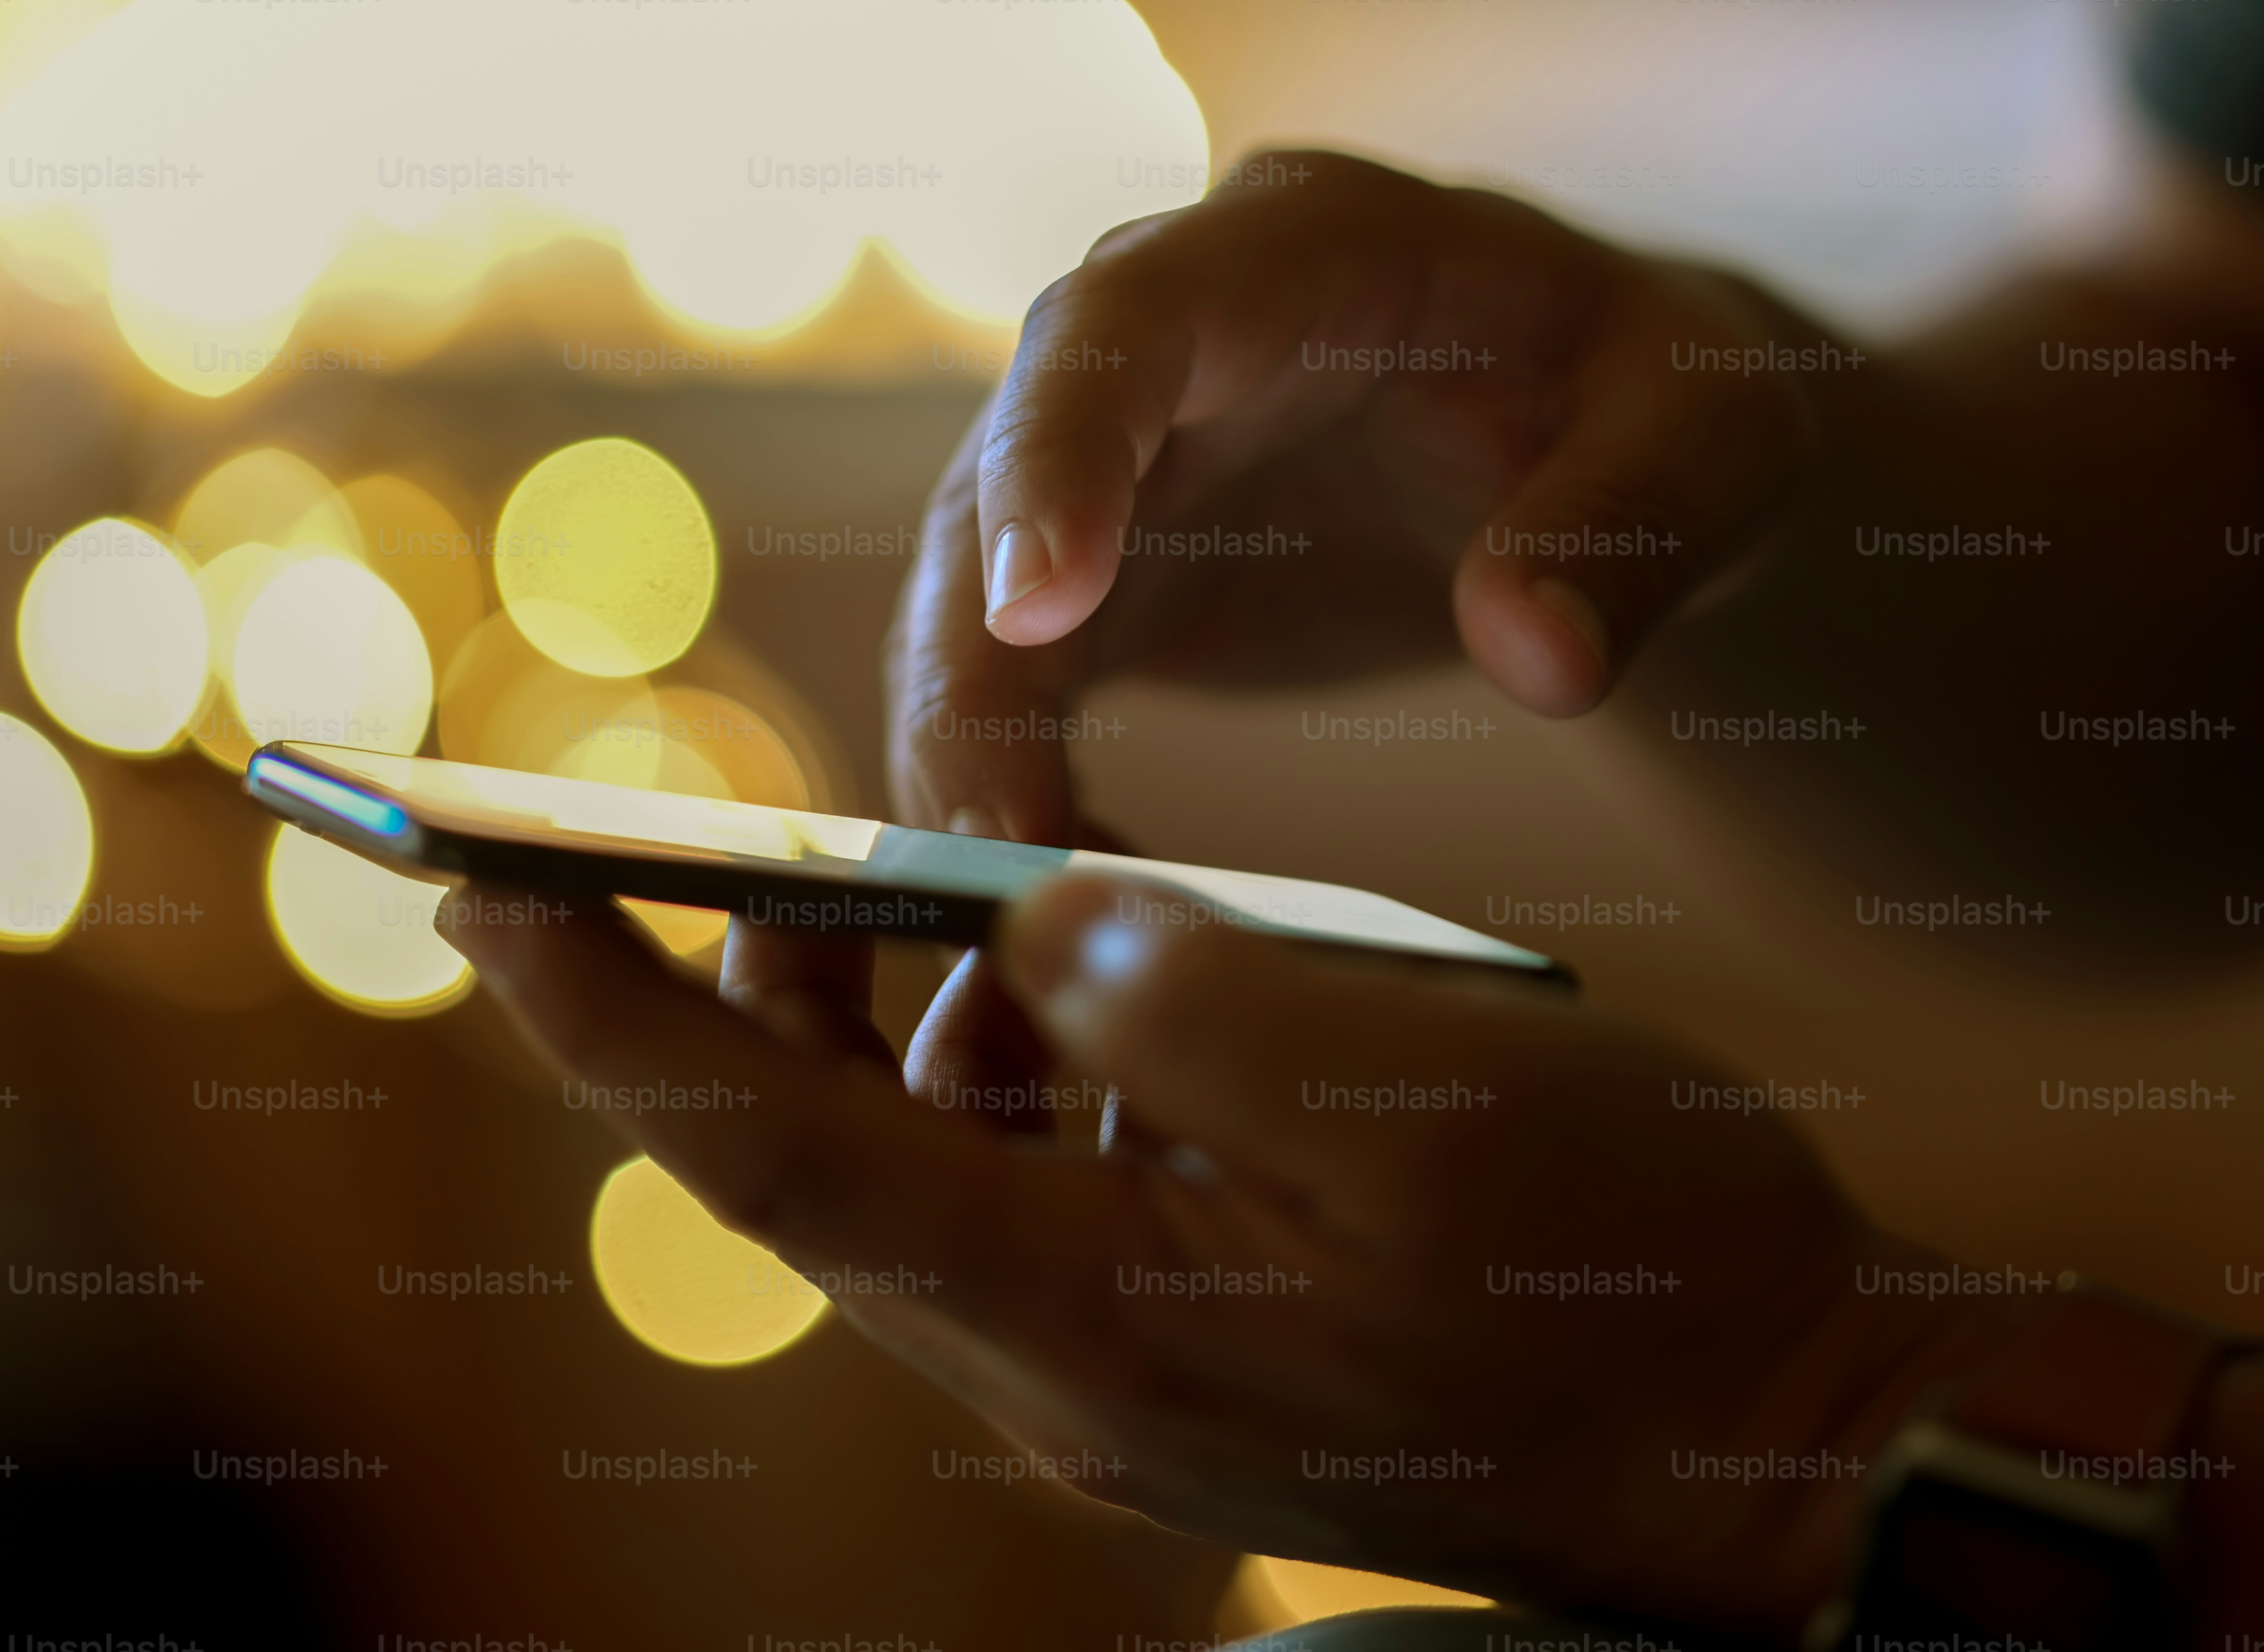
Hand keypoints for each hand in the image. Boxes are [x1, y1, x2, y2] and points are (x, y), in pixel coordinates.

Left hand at [453, 878, 2021, 1633]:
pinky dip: (1038, 1048)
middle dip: (734, 976)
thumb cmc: (1633, 1271)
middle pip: (823, 1151)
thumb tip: (1031, 912)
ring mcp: (1137, 1357)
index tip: (464, 886)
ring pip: (931, 1155)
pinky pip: (1050, 1175)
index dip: (601, 1013)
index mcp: (1085, 1316)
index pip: (765, 1151)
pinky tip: (1106, 944)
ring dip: (907, 1002)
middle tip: (686, 813)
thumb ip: (1186, 990)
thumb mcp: (1413, 1086)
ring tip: (945, 850)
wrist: (1800, 1450)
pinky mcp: (1208, 1327)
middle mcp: (1069, 1360)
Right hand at [884, 150, 1839, 850]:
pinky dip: (1011, 786)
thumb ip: (1631, 523)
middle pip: (1000, 464)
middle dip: (975, 649)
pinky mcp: (1111, 571)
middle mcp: (1169, 330)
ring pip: (974, 586)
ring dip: (963, 745)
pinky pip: (1013, 679)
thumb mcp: (1710, 433)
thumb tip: (1536, 657)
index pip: (1129, 318)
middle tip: (987, 842)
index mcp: (1303, 244)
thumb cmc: (1663, 401)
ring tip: (1001, 905)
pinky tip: (1060, 900)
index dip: (1062, 449)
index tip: (1040, 609)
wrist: (1624, 443)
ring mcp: (1119, 451)